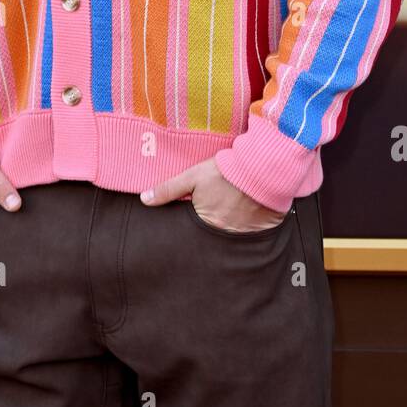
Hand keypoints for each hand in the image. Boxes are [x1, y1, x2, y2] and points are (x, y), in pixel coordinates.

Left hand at [140, 158, 287, 233]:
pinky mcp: (261, 229)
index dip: (193, 224)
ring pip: (231, 237)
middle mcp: (224, 232)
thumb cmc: (226, 171)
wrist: (262, 168)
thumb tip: (144, 200)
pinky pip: (252, 236)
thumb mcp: (193, 176)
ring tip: (230, 219)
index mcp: (206, 221)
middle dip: (210, 232)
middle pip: (212, 236)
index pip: (193, 231)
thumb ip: (168, 189)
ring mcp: (243, 233)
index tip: (194, 218)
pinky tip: (248, 219)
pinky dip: (248, 229)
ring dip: (230, 230)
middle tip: (213, 219)